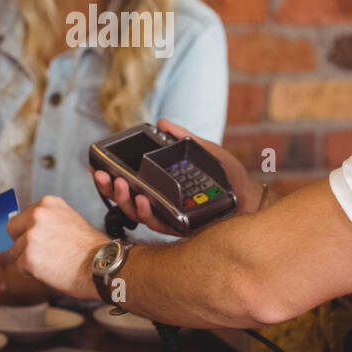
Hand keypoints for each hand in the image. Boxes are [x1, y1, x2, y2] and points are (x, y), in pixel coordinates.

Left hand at [7, 195, 108, 299]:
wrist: (104, 266)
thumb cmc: (91, 249)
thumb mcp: (69, 220)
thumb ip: (47, 220)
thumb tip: (26, 227)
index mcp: (48, 204)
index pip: (21, 217)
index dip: (29, 231)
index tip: (41, 240)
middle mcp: (38, 215)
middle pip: (12, 231)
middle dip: (23, 243)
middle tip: (44, 252)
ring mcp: (32, 236)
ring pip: (15, 251)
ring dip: (29, 259)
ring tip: (53, 261)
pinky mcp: (29, 257)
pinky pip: (19, 268)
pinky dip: (32, 273)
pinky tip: (51, 270)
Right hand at [92, 119, 263, 233]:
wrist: (254, 200)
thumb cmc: (231, 179)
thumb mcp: (206, 152)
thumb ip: (184, 139)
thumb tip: (163, 123)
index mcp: (162, 186)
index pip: (130, 182)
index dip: (110, 177)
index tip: (97, 166)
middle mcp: (161, 204)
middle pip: (126, 199)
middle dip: (109, 188)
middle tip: (102, 175)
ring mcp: (170, 217)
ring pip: (137, 213)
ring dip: (124, 199)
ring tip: (121, 183)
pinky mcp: (181, 228)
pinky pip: (157, 223)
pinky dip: (146, 212)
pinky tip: (142, 200)